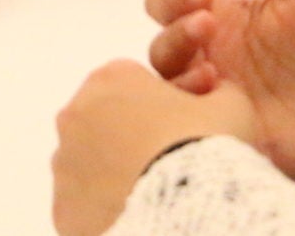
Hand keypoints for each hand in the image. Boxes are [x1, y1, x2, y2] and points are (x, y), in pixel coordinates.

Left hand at [52, 59, 256, 235]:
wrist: (185, 215)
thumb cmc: (206, 149)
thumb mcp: (232, 107)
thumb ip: (220, 89)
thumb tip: (216, 90)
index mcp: (111, 79)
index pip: (133, 81)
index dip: (163, 101)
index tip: (185, 125)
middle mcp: (75, 115)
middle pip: (106, 120)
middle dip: (134, 135)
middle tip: (173, 161)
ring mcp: (63, 164)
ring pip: (91, 163)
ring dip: (116, 171)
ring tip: (156, 193)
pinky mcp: (62, 209)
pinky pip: (85, 203)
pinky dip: (106, 207)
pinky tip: (139, 214)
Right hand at [143, 0, 294, 180]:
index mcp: (231, 19)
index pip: (167, 3)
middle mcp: (221, 61)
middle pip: (158, 48)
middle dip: (172, 35)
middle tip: (208, 32)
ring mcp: (226, 105)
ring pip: (165, 95)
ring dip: (175, 78)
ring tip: (212, 76)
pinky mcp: (236, 144)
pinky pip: (189, 138)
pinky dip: (189, 123)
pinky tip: (221, 108)